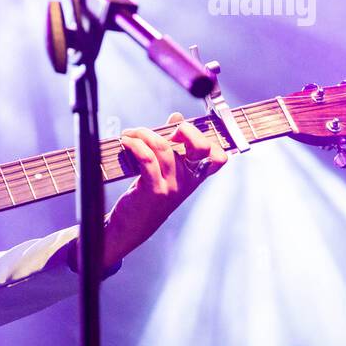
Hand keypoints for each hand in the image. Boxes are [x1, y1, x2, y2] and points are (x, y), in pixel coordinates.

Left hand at [104, 112, 227, 263]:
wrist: (131, 227)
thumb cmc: (148, 196)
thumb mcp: (166, 172)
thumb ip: (173, 145)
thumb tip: (177, 117)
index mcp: (195, 176)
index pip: (219, 158)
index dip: (205, 138)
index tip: (180, 132)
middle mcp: (188, 181)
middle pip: (200, 147)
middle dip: (182, 129)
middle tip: (158, 130)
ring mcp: (172, 186)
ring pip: (165, 148)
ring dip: (144, 134)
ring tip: (130, 134)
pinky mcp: (154, 190)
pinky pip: (147, 159)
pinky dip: (135, 145)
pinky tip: (126, 142)